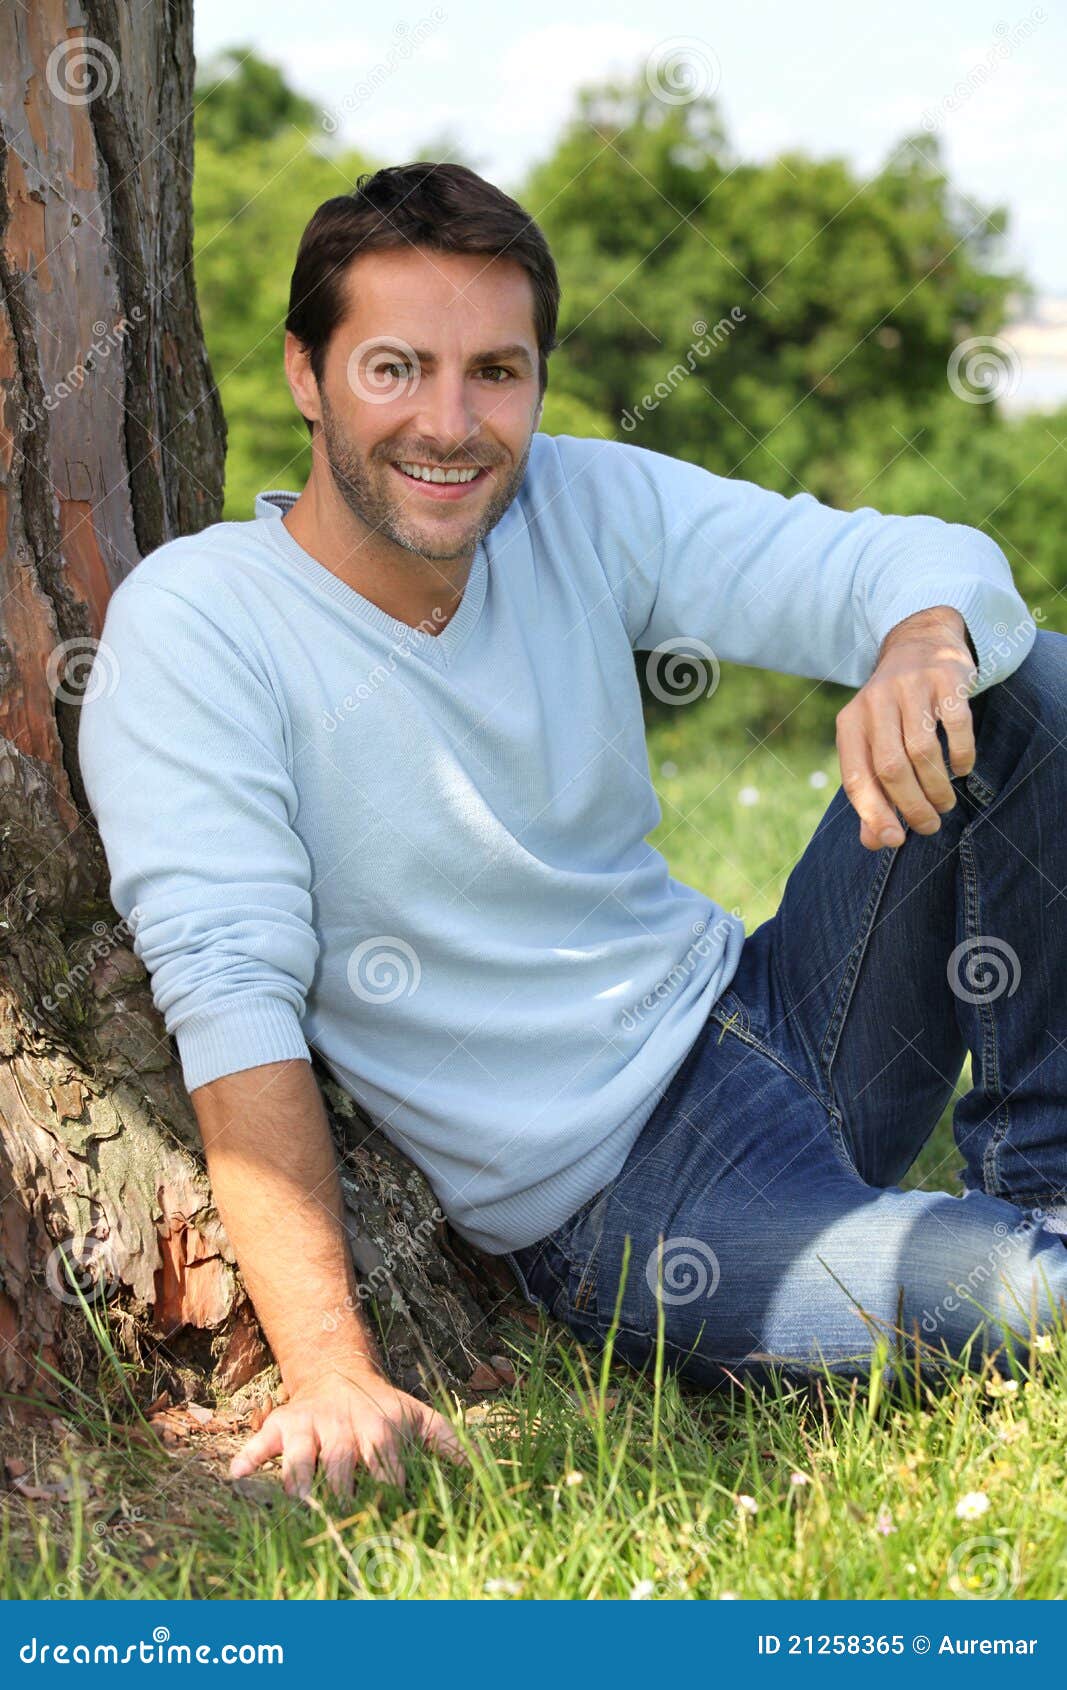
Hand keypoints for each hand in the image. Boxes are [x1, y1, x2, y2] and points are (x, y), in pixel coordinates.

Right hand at [228, 1365, 468, 1497]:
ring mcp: (309, 1425)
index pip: (383, 1464)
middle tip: (345, 1521)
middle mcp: (342, 1425)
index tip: (392, 1517)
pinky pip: (260, 1440)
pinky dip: (248, 1456)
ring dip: (299, 1481)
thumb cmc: (384, 1408)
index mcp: (378, 1427)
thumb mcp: (419, 1417)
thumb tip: (483, 1472)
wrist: (339, 1373)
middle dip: (342, 1492)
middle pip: (341, 1465)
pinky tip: (237, 1475)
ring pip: (301, 1457)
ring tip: (302, 1505)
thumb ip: (448, 1444)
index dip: (387, 1491)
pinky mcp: (281, 1425)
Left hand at [835, 606, 977, 851]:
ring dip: (937, 788)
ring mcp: (910, 686)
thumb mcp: (873, 743)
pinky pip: (956, 725)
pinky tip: (963, 769)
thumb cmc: (894, 710)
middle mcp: (875, 702)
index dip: (874, 814)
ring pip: (922, 751)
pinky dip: (961, 755)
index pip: (856, 777)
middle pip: (891, 768)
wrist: (920, 644)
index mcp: (850, 722)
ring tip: (945, 803)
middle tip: (930, 825)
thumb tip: (875, 841)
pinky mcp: (945, 678)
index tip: (894, 841)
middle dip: (913, 806)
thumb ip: (872, 792)